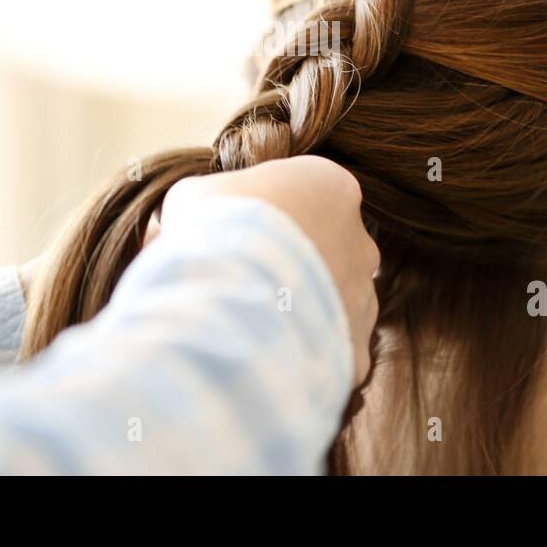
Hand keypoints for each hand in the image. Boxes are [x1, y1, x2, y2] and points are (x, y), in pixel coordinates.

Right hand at [161, 156, 379, 387]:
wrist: (229, 296)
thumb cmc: (214, 230)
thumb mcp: (195, 198)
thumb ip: (206, 205)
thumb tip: (182, 226)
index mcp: (331, 188)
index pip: (311, 198)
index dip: (270, 219)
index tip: (238, 238)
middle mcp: (361, 242)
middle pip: (329, 251)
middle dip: (293, 267)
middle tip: (246, 284)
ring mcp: (363, 298)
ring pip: (334, 304)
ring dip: (300, 312)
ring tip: (252, 325)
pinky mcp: (356, 349)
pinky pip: (330, 352)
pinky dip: (302, 356)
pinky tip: (266, 358)